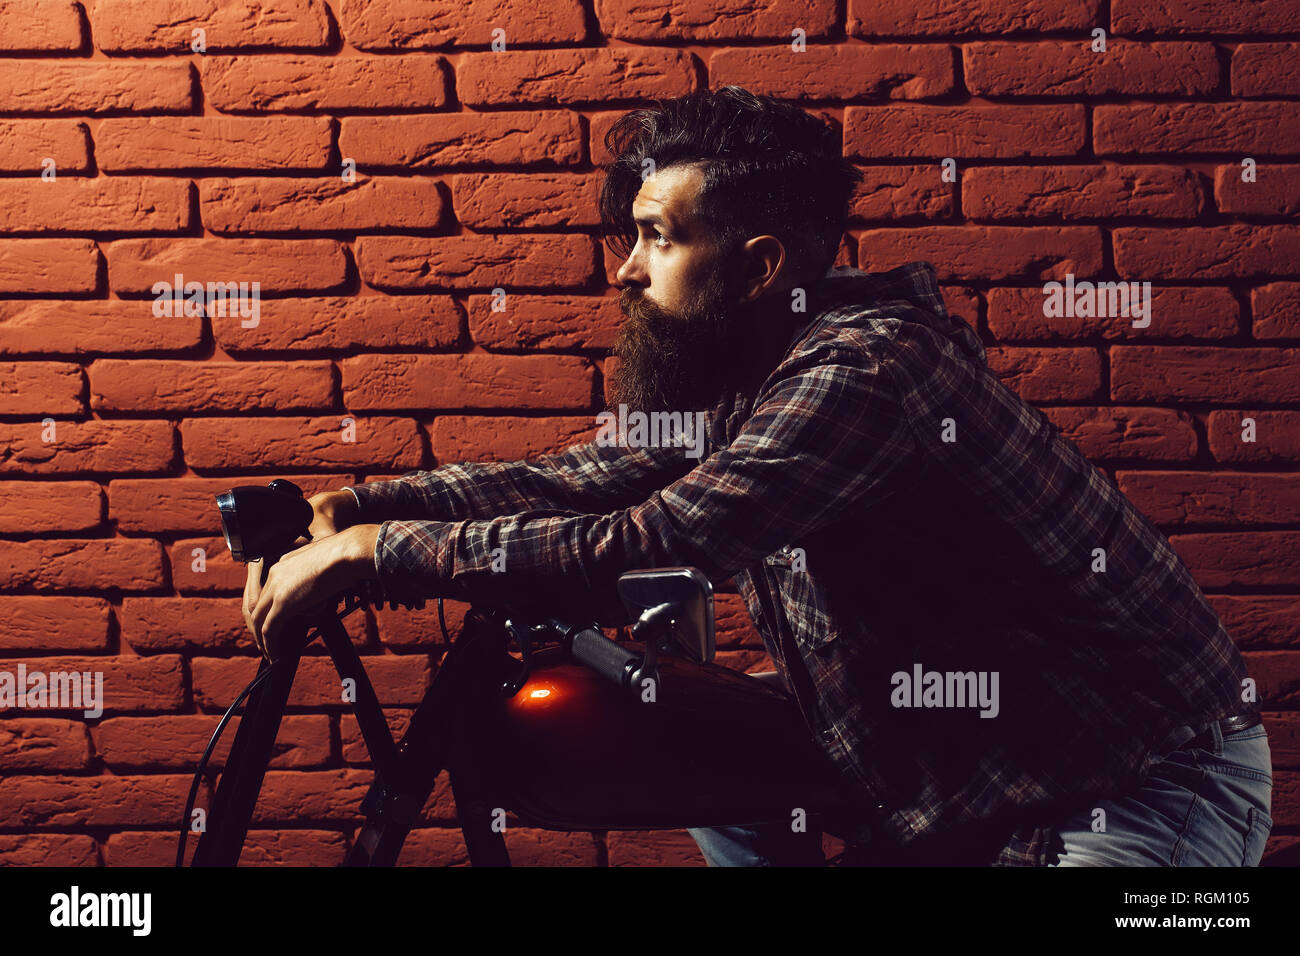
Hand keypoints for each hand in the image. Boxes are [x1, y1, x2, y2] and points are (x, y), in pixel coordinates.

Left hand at [245, 523, 380, 661]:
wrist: (347, 553)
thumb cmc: (344, 557)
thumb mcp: (324, 567)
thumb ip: (314, 582)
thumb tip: (318, 598)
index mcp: (284, 563)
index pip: (268, 591)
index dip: (268, 610)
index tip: (273, 622)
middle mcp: (275, 574)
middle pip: (257, 605)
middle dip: (259, 626)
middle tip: (266, 642)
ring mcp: (277, 588)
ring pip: (259, 619)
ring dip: (262, 639)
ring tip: (270, 653)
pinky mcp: (283, 603)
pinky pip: (269, 629)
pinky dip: (270, 644)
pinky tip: (275, 655)